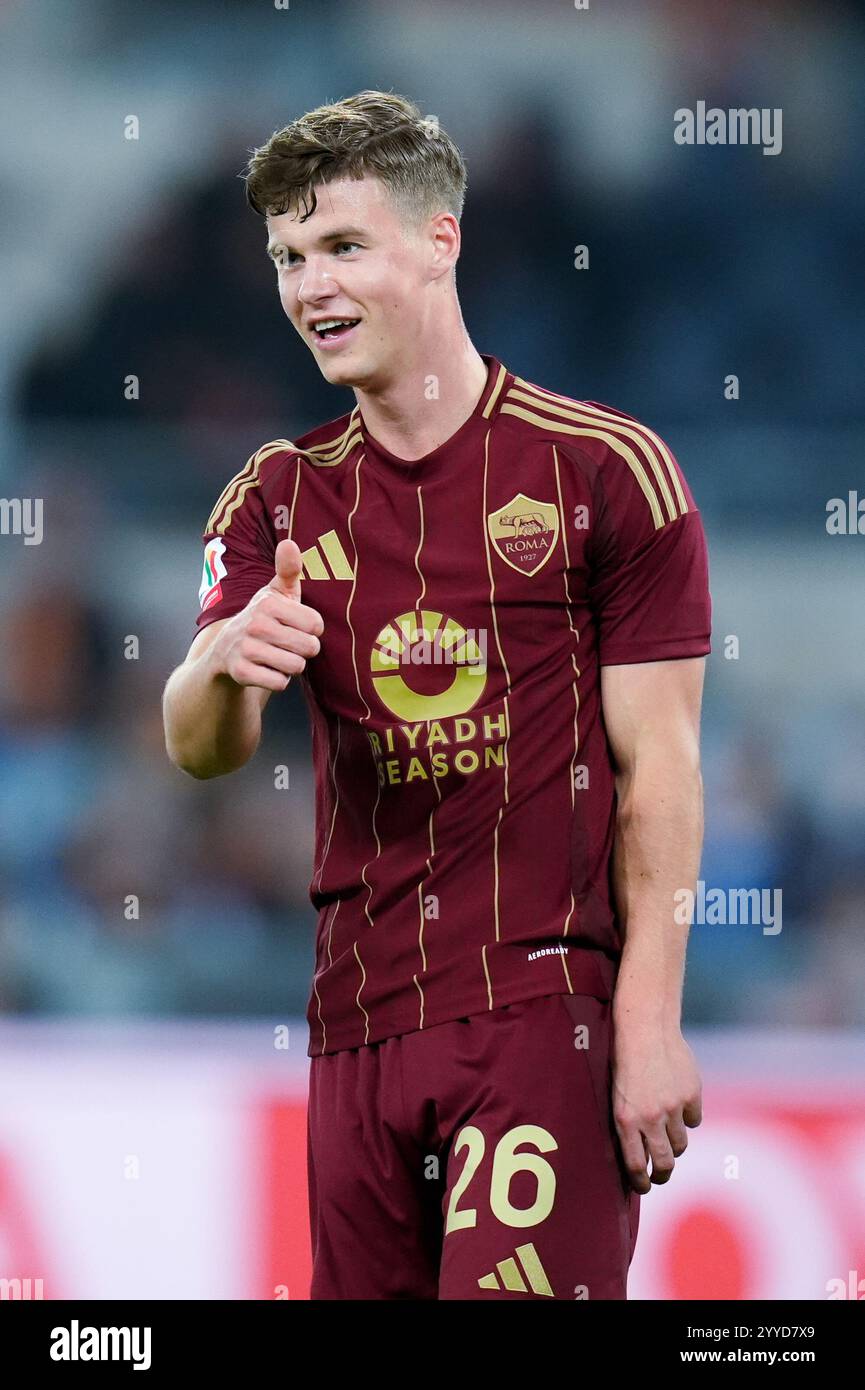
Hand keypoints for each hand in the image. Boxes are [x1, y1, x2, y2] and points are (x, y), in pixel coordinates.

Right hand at [210, 539, 324, 691]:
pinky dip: (277, 680)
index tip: (295, 626)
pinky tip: (265, 669)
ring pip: (296, 667)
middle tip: (286, 644)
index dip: (311, 630)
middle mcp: (255, 624)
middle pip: (309, 648)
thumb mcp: (275, 594)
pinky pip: (280, 683)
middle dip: (303, 650)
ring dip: (291, 666)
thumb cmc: (263, 619)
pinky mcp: (241, 673)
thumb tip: (290, 542)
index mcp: (268, 603)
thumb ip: (288, 570)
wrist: (224, 653)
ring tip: (276, 655)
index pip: (316, 624)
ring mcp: (246, 649)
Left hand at [611, 1020, 701, 1193]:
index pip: (635, 1165)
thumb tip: (638, 1154)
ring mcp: (673, 1106)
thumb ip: (628, 1122)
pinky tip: (679, 1107)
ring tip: (668, 1138)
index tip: (643, 1187)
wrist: (644, 1026)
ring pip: (680, 1143)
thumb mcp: (616, 1094)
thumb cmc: (623, 1059)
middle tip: (660, 1175)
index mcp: (625, 1118)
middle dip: (662, 1174)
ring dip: (675, 1144)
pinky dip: (688, 1118)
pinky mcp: (692, 1094)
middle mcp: (650, 1117)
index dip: (640, 1182)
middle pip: (665, 1162)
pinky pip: (694, 1119)